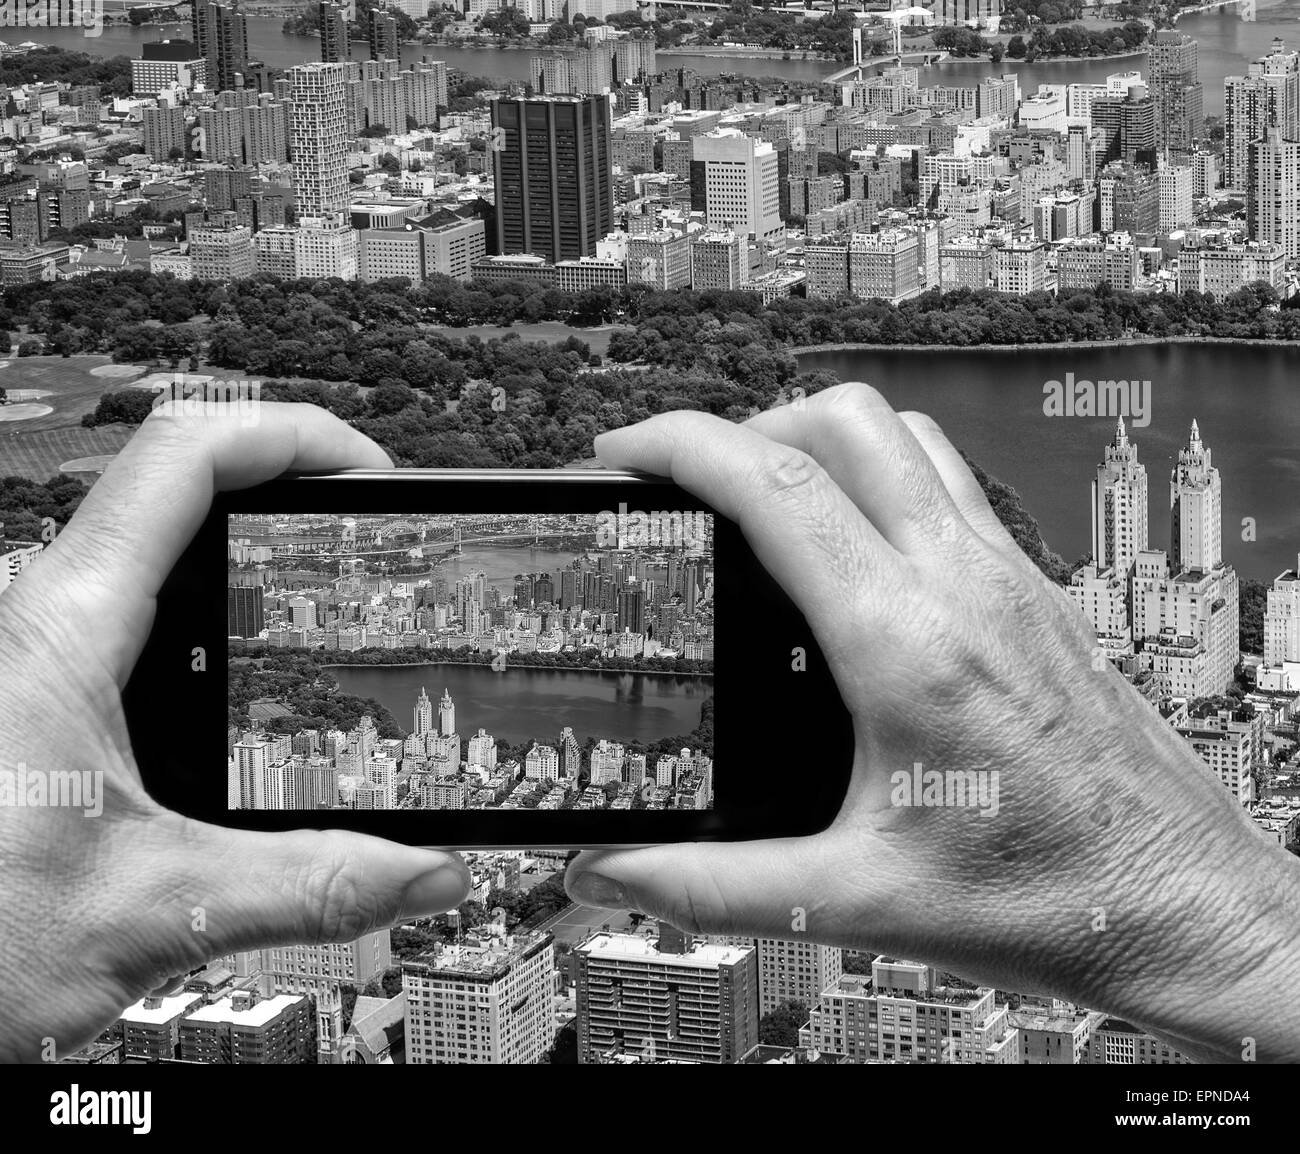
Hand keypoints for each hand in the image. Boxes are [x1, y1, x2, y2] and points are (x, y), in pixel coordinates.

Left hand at [0, 404, 469, 1063]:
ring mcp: (41, 651)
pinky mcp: (43, 691)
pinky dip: (215, 602)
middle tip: (363, 522)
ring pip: (152, 539)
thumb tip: (425, 869)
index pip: (185, 458)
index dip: (292, 436)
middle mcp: (47, 620)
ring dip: (248, 538)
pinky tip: (257, 667)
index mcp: (66, 631)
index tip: (370, 471)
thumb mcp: (154, 909)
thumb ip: (308, 887)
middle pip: (174, 478)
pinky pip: (140, 603)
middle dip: (284, 478)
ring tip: (328, 578)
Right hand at [565, 382, 1299, 1062]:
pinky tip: (853, 553)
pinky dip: (882, 477)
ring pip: (905, 436)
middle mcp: (964, 586)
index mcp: (907, 646)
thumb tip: (615, 871)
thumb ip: (713, 888)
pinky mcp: (1036, 593)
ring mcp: (1010, 579)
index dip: (680, 448)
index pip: (775, 489)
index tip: (625, 455)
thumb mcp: (855, 905)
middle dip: (747, 426)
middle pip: (844, 421)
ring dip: (822, 439)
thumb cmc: (1049, 898)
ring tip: (766, 498)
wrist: (1178, 905)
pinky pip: (949, 484)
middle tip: (695, 484)